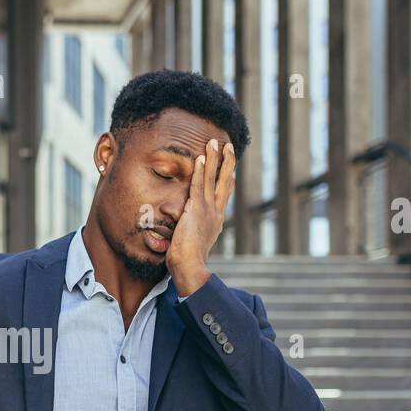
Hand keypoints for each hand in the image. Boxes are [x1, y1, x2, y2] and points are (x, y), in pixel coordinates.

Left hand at [168, 137, 235, 296]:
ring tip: (215, 142)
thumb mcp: (191, 241)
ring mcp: (207, 210)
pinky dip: (200, 171)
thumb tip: (179, 224)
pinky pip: (198, 185)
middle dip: (227, 162)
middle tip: (229, 146)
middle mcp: (215, 212)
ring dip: (214, 159)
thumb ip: (188, 229)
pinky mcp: (196, 210)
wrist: (191, 268)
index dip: (227, 179)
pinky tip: (201, 157)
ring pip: (212, 178)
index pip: (223, 194)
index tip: (230, 167)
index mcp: (216, 220)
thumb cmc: (188, 261)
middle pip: (224, 182)